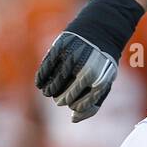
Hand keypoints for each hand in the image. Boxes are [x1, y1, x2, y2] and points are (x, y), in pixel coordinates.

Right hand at [33, 0, 143, 122]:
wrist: (103, 28)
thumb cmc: (103, 60)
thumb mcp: (105, 80)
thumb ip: (93, 102)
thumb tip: (74, 119)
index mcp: (100, 80)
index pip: (79, 104)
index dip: (74, 106)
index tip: (73, 102)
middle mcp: (86, 71)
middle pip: (64, 97)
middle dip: (61, 98)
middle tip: (59, 95)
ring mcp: (72, 60)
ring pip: (52, 86)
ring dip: (49, 91)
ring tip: (50, 90)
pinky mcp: (59, 49)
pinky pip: (44, 70)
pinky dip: (41, 79)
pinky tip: (41, 82)